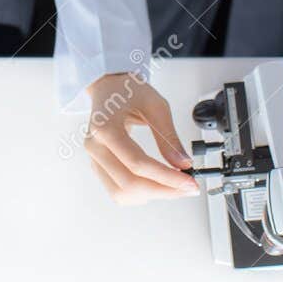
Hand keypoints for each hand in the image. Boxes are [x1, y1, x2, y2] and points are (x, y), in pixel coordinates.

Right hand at [82, 73, 198, 203]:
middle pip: (129, 184)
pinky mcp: (98, 166)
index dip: (166, 177)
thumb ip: (169, 137)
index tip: (189, 182)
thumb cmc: (127, 90)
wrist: (108, 86)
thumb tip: (183, 164)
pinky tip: (157, 184)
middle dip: (163, 190)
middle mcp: (95, 146)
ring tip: (174, 186)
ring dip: (152, 194)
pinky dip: (140, 193)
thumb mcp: (156, 105)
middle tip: (187, 187)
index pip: (137, 163)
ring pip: (122, 193)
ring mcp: (94, 158)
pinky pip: (118, 191)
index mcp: (105, 128)